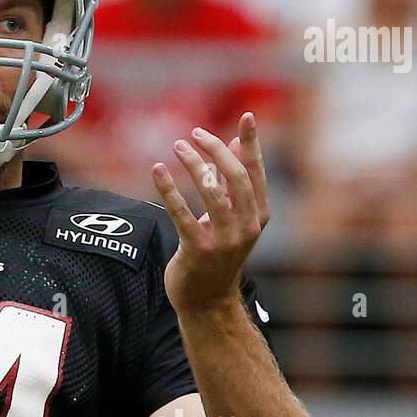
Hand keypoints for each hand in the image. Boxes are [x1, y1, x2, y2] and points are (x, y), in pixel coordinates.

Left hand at [150, 113, 270, 314]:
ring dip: (195, 164)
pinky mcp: (197, 249)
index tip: (247, 116)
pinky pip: (181, 213)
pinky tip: (158, 169)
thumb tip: (231, 143)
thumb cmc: (217, 254)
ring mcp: (224, 239)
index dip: (252, 143)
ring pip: (212, 192)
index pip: (255, 172)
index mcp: (258, 216)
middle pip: (236, 177)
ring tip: (178, 146)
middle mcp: (246, 226)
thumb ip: (229, 182)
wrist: (207, 300)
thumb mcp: (230, 218)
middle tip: (194, 134)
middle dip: (215, 150)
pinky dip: (169, 189)